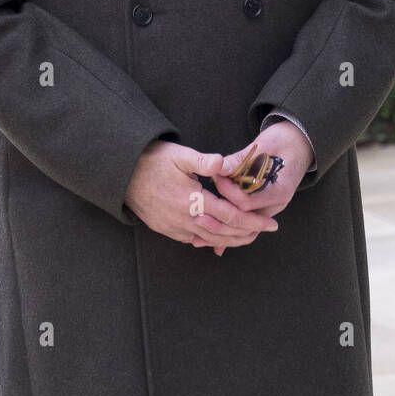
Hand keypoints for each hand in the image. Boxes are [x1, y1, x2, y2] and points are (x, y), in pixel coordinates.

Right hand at [124, 140, 279, 249]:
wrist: (123, 174)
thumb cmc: (153, 160)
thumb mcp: (179, 155)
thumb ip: (203, 162)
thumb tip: (224, 162)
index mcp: (192, 200)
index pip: (230, 216)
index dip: (253, 221)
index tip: (271, 223)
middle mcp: (185, 219)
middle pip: (223, 233)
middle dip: (247, 234)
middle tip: (266, 230)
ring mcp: (174, 227)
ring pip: (209, 240)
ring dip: (231, 240)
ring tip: (249, 235)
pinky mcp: (166, 229)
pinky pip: (193, 239)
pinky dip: (211, 240)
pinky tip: (220, 236)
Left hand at [200, 121, 312, 254]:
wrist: (298, 144)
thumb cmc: (282, 141)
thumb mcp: (263, 145)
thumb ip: (240, 160)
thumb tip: (218, 166)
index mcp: (279, 190)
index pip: (247, 202)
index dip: (227, 192)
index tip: (214, 178)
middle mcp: (276, 205)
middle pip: (244, 221)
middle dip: (219, 220)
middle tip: (197, 214)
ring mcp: (270, 209)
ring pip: (245, 230)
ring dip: (222, 232)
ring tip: (197, 236)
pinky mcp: (263, 208)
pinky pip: (245, 224)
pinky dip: (229, 230)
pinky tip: (212, 244)